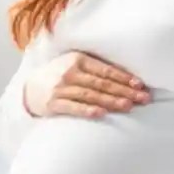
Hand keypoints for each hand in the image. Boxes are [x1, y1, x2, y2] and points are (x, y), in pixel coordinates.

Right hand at [23, 51, 150, 118]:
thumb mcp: (75, 64)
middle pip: (102, 83)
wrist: (30, 87)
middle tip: (143, 99)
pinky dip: (87, 110)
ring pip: (91, 95)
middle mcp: (70, 72)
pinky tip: (101, 114)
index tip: (140, 85)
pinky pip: (73, 107)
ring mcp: (61, 88)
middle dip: (124, 91)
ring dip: (111, 101)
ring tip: (128, 106)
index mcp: (78, 59)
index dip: (124, 77)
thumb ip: (96, 68)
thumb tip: (129, 78)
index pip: (106, 70)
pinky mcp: (53, 104)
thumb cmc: (61, 75)